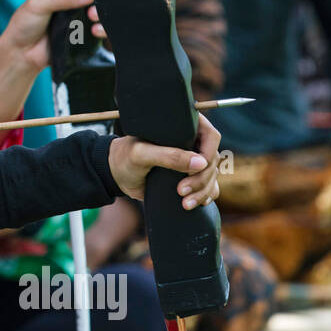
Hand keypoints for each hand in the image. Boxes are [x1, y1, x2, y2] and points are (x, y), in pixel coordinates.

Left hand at [0, 0, 102, 83]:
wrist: (21, 54)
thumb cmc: (24, 25)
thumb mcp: (39, 3)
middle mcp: (72, 3)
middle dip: (99, 0)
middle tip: (92, 7)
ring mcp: (78, 20)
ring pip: (98, 14)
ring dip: (101, 15)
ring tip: (93, 17)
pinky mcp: (82, 36)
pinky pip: (98, 32)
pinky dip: (102, 30)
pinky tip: (95, 31)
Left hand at [107, 113, 221, 205]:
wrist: (117, 174)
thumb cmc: (125, 157)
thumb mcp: (141, 155)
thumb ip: (168, 156)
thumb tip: (201, 163)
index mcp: (182, 127)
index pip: (210, 136)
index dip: (209, 154)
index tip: (195, 170)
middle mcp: (191, 142)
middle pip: (213, 160)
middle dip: (201, 179)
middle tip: (182, 191)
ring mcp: (191, 160)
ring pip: (211, 176)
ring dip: (203, 191)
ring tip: (185, 203)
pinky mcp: (189, 177)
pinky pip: (208, 187)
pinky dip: (204, 196)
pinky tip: (193, 203)